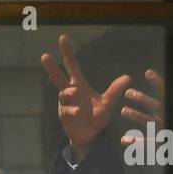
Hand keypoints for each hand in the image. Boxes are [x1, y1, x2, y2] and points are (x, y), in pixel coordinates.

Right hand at [40, 33, 131, 161]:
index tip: (63, 38)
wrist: (90, 135)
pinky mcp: (65, 116)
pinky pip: (67, 110)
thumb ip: (115, 90)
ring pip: (64, 94)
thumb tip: (128, 77)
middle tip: (44, 56)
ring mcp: (65, 104)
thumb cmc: (97, 116)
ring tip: (75, 92)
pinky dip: (72, 110)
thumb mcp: (108, 103)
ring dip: (69, 93)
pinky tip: (77, 111)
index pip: (72, 65)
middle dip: (51, 67)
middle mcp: (70, 92)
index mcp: (79, 85)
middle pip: (58, 77)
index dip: (67, 53)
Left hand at [118, 68, 166, 151]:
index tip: (148, 72)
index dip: (158, 84)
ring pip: (153, 123)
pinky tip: (125, 140)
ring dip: (138, 116)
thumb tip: (151, 109)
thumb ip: (163, 116)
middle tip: (128, 92)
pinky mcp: (168, 147)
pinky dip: (138, 142)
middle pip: (158, 107)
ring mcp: (172, 133)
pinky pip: (151, 144)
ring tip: (124, 111)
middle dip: (144, 99)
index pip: (167, 95)